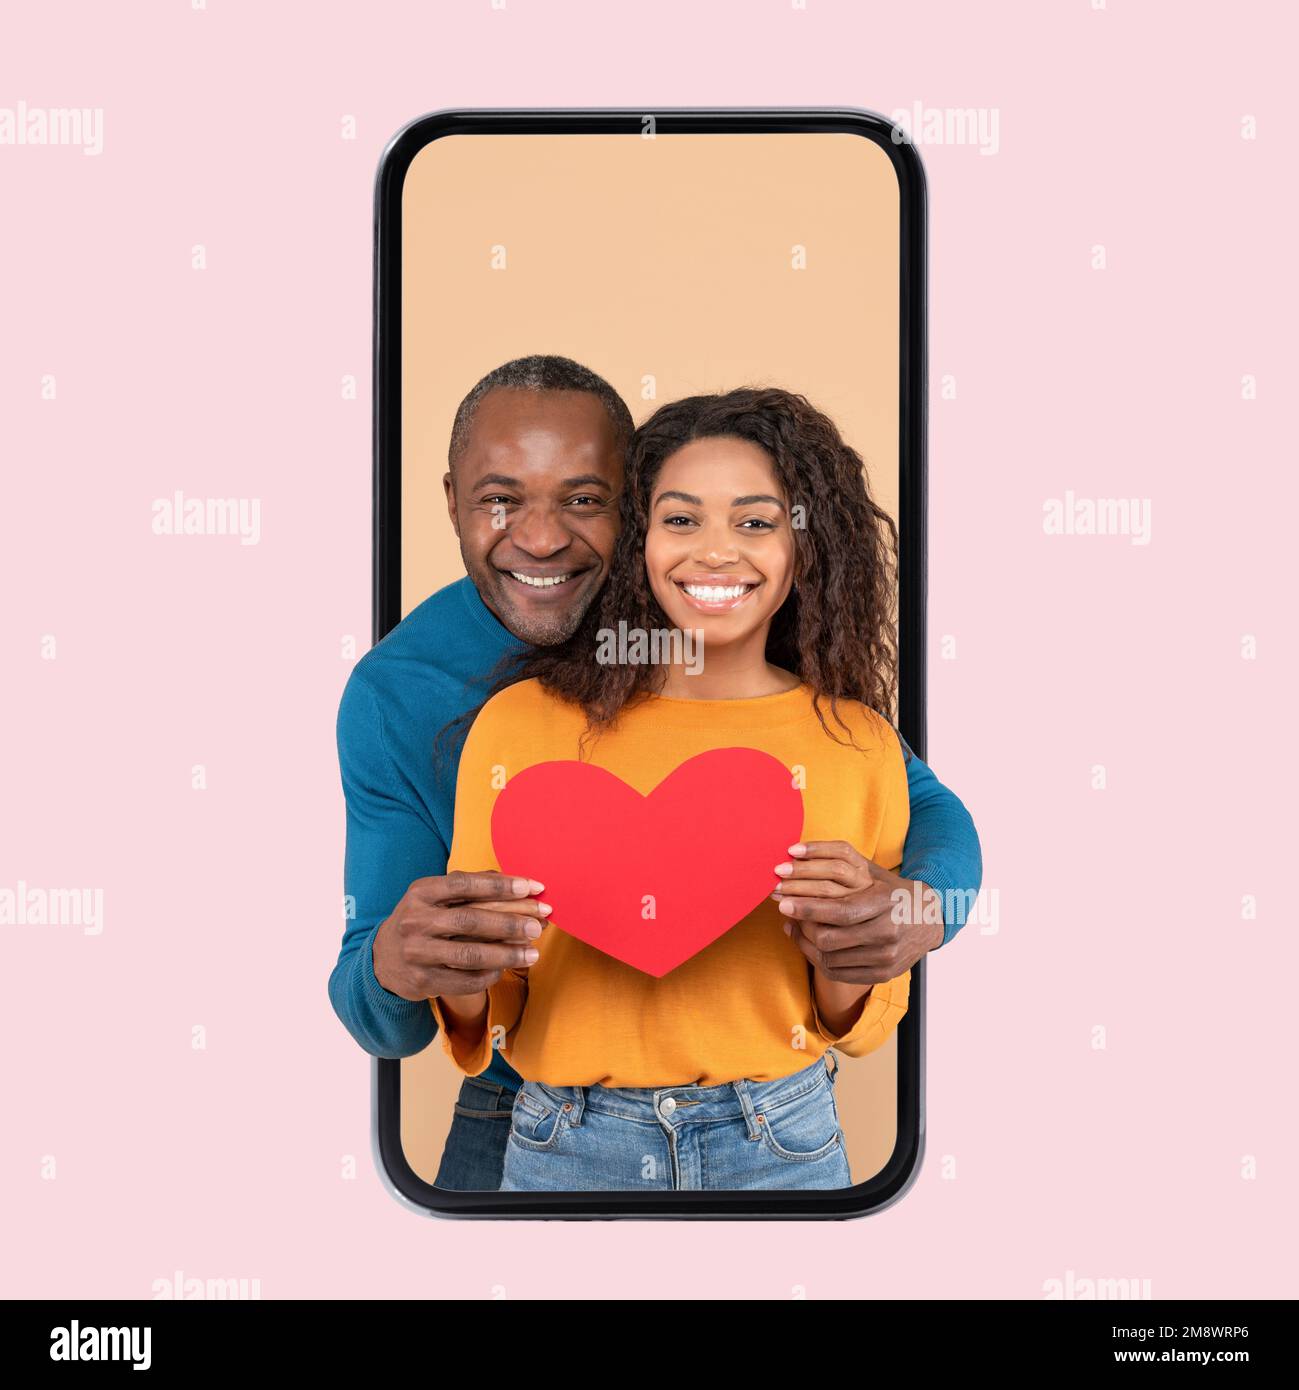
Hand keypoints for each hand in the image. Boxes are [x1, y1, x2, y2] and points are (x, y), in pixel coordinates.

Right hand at [371, 871, 549, 1002]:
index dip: (501, 885)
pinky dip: (490, 974)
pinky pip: (465, 980)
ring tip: (533, 953)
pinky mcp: (422, 981)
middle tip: (539, 924)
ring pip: (470, 954)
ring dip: (507, 953)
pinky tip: (505, 968)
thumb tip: (521, 885)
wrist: (383, 959)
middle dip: (510, 922)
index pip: (465, 883)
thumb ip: (473, 887)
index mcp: (421, 892)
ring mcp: (416, 953)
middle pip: (470, 920)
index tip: (532, 888)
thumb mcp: (435, 897)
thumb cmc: (423, 920)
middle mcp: (415, 921)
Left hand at [772, 840, 943, 984]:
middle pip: (830, 938)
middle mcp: (889, 931)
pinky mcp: (883, 974)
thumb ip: (836, 860)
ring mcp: (887, 956)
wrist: (930, 918)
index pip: (840, 911)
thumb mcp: (872, 871)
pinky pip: (839, 973)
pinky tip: (808, 944)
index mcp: (887, 902)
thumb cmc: (892, 890)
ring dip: (804, 943)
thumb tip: (793, 852)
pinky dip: (817, 959)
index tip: (783, 903)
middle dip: (801, 926)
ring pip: (830, 958)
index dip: (808, 909)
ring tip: (793, 926)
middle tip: (784, 912)